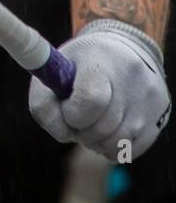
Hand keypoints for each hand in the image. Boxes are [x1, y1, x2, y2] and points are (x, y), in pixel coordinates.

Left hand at [29, 21, 170, 160]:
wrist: (122, 51)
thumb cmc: (79, 65)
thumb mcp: (53, 73)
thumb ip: (44, 106)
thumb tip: (65, 135)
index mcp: (101, 59)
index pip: (91, 100)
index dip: (72, 114)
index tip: (67, 109)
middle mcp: (131, 78)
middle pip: (102, 128)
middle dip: (80, 130)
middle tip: (75, 118)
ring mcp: (149, 100)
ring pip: (116, 143)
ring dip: (95, 142)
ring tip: (89, 124)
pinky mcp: (159, 117)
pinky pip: (129, 151)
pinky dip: (111, 148)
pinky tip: (105, 130)